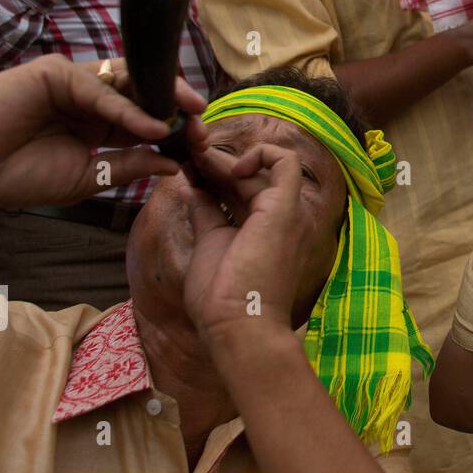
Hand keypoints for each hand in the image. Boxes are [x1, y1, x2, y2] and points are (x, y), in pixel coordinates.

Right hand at [0, 54, 206, 212]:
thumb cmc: (13, 176)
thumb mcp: (85, 178)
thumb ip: (127, 166)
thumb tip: (172, 163)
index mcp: (96, 123)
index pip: (144, 118)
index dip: (172, 128)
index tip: (199, 144)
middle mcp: (87, 97)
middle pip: (143, 94)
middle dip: (176, 108)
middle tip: (203, 124)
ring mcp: (72, 82)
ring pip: (127, 84)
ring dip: (162, 99)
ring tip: (190, 116)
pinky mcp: (54, 72)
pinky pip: (99, 90)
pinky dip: (127, 109)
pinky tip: (151, 125)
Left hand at [182, 143, 306, 338]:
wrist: (238, 324)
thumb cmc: (222, 299)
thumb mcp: (209, 244)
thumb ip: (207, 214)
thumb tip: (195, 187)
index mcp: (264, 228)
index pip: (241, 188)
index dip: (214, 172)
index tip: (187, 165)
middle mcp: (282, 216)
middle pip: (249, 175)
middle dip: (215, 159)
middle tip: (185, 148)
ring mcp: (287, 211)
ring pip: (264, 165)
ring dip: (228, 154)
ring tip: (196, 151)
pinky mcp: (285, 206)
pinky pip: (286, 162)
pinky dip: (262, 152)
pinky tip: (232, 166)